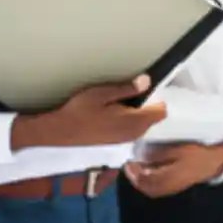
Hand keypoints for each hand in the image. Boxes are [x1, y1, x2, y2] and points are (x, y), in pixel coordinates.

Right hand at [11, 75, 166, 150]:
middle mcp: (133, 133)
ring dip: (137, 113)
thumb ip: (127, 89)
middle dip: (147, 105)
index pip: (161, 112)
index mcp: (134, 121)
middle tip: (129, 92)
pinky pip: (132, 129)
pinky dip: (128, 120)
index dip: (157, 98)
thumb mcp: (102, 93)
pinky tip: (111, 113)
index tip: (146, 89)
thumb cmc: (79, 111)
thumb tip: (146, 81)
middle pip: (153, 118)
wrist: (60, 132)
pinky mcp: (116, 142)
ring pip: (143, 124)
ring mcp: (125, 139)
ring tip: (118, 102)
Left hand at [124, 142, 222, 197]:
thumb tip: (142, 156)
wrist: (214, 162)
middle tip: (129, 165)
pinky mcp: (173, 188)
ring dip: (140, 180)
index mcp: (167, 178)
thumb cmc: (196, 153)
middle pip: (145, 187)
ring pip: (149, 189)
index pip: (144, 180)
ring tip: (136, 168)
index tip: (129, 161)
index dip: (134, 172)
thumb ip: (159, 154)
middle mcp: (167, 187)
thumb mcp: (178, 149)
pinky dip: (147, 182)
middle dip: (135, 177)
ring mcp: (170, 190)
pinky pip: (155, 189)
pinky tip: (147, 173)